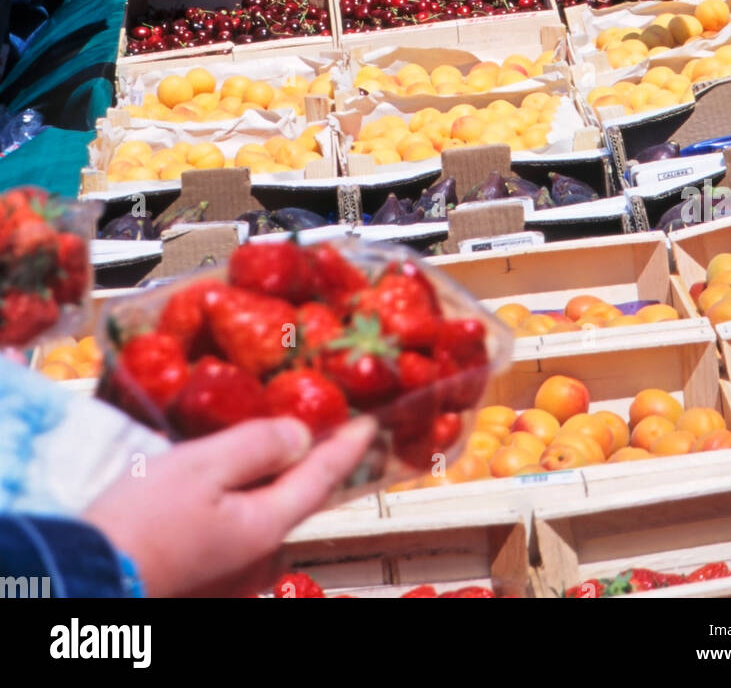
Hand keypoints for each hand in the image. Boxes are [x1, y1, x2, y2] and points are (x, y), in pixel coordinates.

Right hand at [84, 415, 374, 597]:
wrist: (86, 579)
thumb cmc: (139, 522)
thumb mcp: (201, 466)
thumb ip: (257, 446)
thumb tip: (300, 437)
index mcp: (266, 527)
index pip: (321, 479)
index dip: (347, 448)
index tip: (369, 424)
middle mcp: (260, 559)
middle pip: (292, 499)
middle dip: (299, 464)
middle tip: (301, 423)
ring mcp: (235, 577)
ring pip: (262, 516)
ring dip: (263, 484)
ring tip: (248, 450)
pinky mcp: (209, 582)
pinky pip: (237, 532)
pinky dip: (238, 504)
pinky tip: (214, 489)